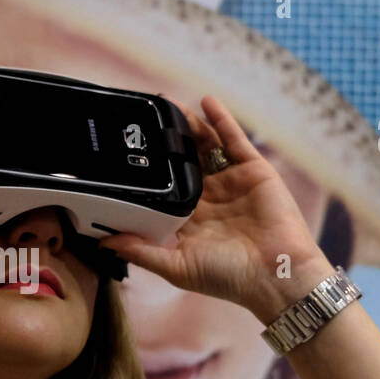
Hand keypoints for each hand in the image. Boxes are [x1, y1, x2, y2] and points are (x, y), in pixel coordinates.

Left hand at [100, 95, 333, 322]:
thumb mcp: (176, 267)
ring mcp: (231, 182)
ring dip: (189, 126)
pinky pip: (234, 139)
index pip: (164, 188)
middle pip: (183, 162)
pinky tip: (206, 101)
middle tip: (145, 120)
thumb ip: (141, 251)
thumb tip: (104, 243)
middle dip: (167, 142)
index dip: (149, 171)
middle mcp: (209, 198)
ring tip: (169, 105)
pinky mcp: (253, 171)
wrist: (275, 274)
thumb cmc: (227, 277)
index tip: (126, 153)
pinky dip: (221, 119)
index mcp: (189, 220)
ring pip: (206, 146)